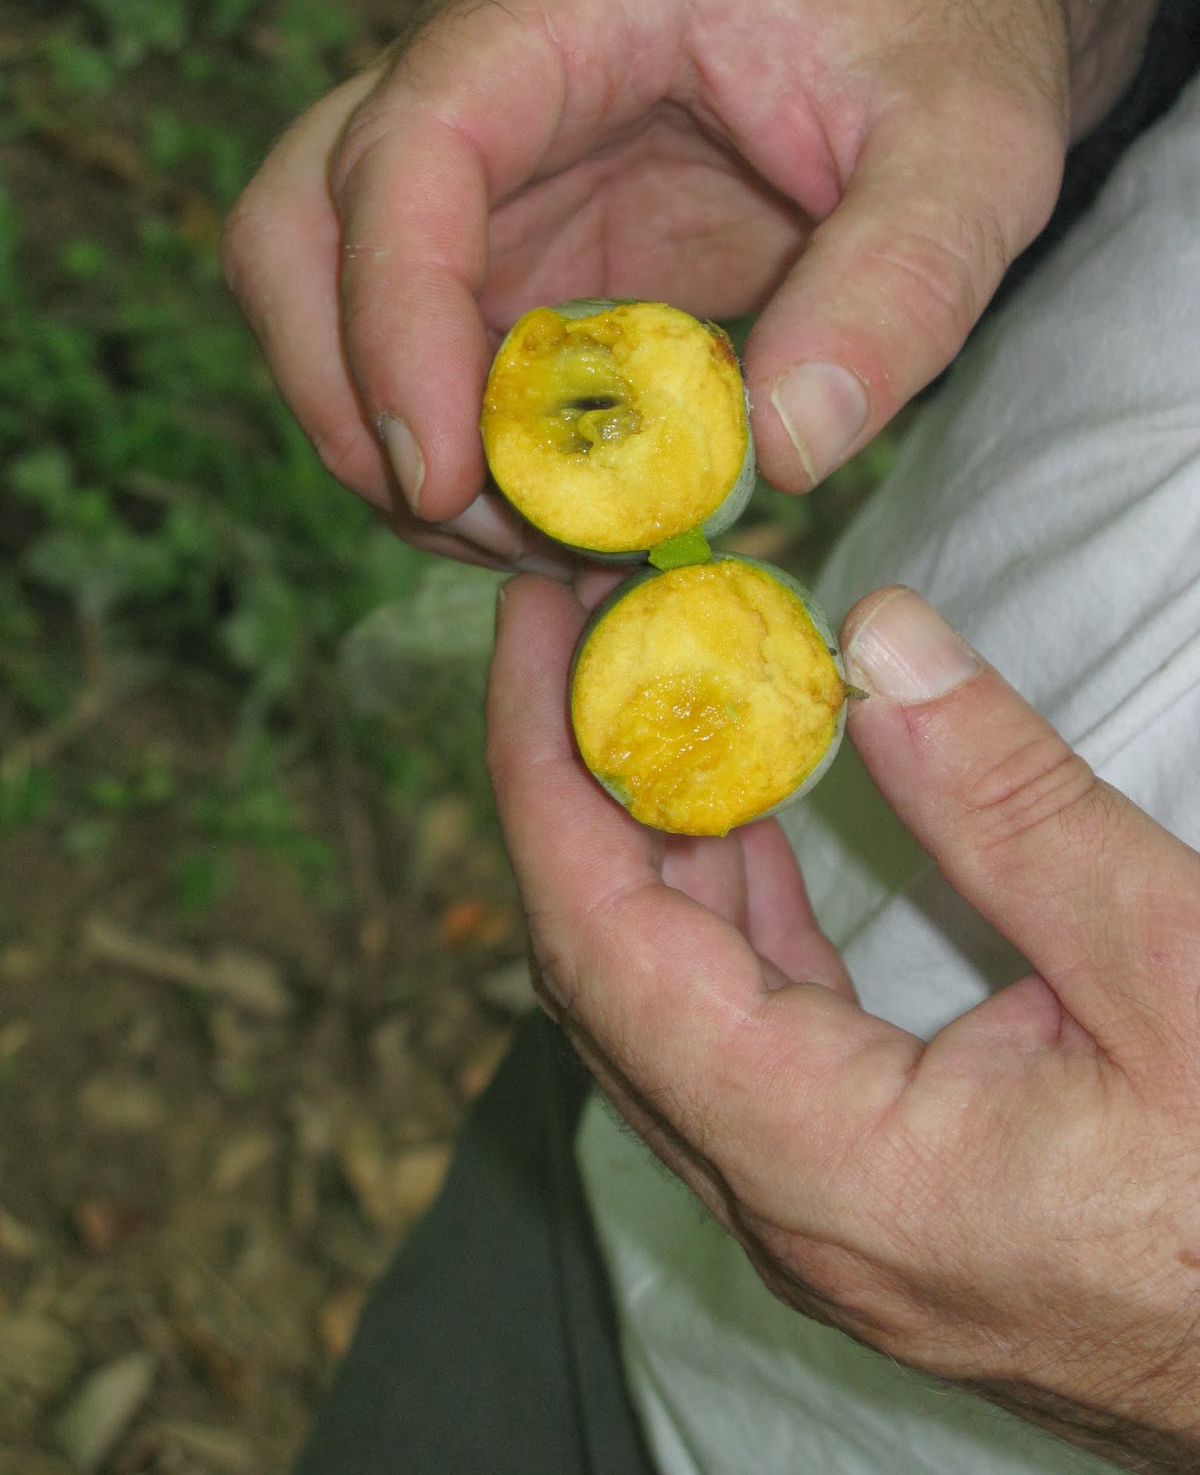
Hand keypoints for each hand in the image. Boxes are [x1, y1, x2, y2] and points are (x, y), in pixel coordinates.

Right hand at [221, 0, 1184, 559]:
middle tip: (473, 523)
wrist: (935, 8)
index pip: (409, 146)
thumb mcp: (972, 150)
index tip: (444, 475)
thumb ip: (899, 289)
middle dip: (352, 397)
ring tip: (531, 539)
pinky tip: (552, 517)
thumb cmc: (948, 37)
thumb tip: (777, 454)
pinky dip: (461, 455)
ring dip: (393, 443)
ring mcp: (494, 170)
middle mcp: (493, 77)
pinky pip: (427, 359)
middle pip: (302, 226)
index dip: (391, 318)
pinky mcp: (521, 249)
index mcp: (572, 2)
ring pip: (333, 303)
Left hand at [487, 575, 1199, 1472]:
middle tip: (581, 636)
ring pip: (669, 1009)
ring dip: (650, 844)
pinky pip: (746, 1040)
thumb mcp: (1174, 969)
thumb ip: (1010, 804)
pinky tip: (740, 831)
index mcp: (834, 1169)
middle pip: (608, 974)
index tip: (527, 632)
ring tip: (654, 700)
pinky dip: (727, 916)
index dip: (543, 772)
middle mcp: (791, 1207)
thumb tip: (877, 640)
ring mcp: (824, 1212)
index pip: (604, 948)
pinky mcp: (869, 1194)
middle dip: (578, 786)